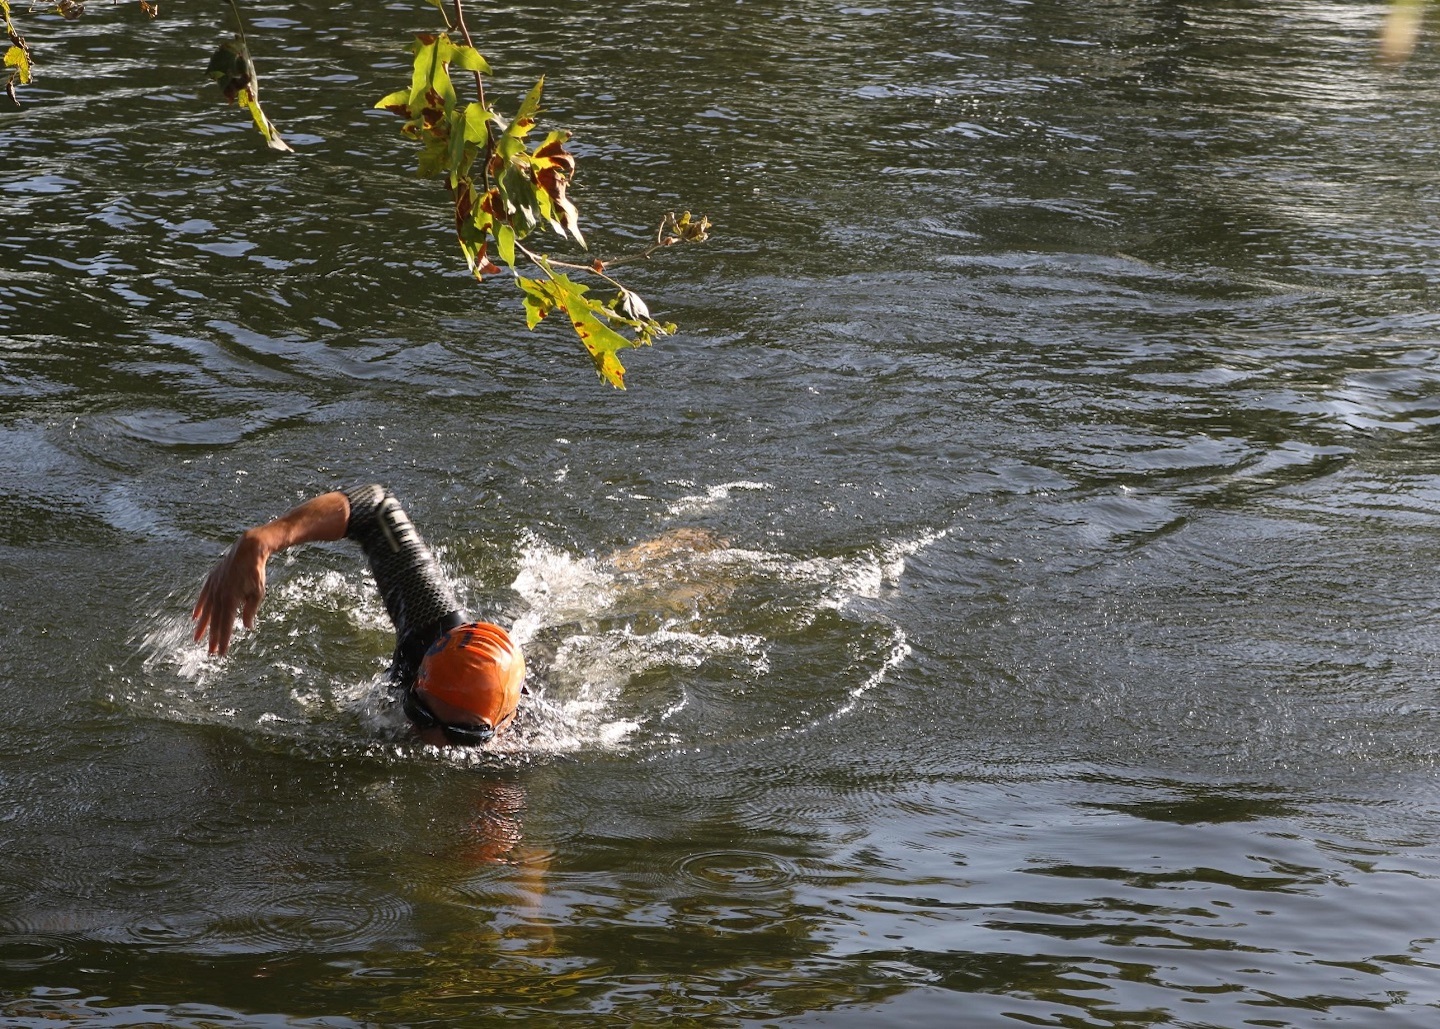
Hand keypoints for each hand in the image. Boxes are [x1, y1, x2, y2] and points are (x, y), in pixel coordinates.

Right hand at [191, 531, 269, 655]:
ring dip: (203, 626)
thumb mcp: (258, 593)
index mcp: (230, 599)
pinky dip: (200, 607)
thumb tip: (247, 628)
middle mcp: (219, 595)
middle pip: (215, 621)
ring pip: (207, 611)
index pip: (226, 625)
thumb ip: (250, 611)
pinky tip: (196, 617)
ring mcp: (213, 587)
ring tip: (197, 638)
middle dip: (213, 637)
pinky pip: (204, 596)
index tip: (221, 653)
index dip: (224, 640)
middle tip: (211, 652)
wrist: (248, 549)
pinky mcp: (212, 580)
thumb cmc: (256, 572)